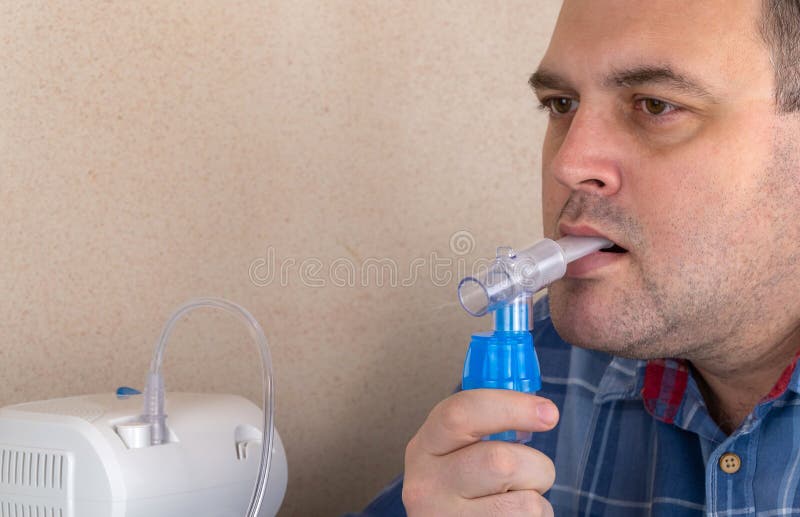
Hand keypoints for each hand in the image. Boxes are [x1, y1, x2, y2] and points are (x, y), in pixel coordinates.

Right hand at [402, 389, 558, 516]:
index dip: (511, 407)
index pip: (460, 414)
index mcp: (424, 447)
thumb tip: (539, 411)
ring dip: (538, 498)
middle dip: (536, 465)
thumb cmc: (461, 486)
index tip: (548, 412)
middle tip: (534, 472)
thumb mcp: (455, 452)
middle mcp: (427, 485)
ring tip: (517, 500)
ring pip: (526, 501)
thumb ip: (483, 426)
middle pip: (501, 462)